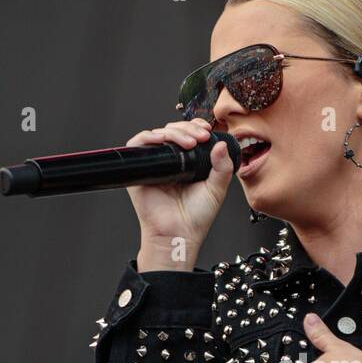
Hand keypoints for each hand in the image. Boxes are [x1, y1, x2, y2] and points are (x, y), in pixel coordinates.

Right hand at [125, 117, 233, 272]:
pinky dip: (149, 137)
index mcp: (188, 164)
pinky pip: (139, 146)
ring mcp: (155, 165)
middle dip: (188, 128)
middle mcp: (170, 162)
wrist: (179, 234)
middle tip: (201, 137)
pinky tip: (163, 140)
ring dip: (174, 132)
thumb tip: (222, 145)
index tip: (208, 131)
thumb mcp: (217, 189)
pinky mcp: (139, 170)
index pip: (188, 136)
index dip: (196, 128)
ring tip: (190, 142)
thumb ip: (223, 167)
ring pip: (159, 135)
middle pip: (173, 131)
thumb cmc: (196, 218)